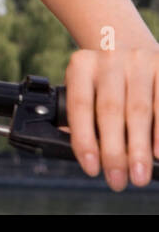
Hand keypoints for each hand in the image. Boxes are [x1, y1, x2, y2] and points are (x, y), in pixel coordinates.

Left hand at [63, 47, 158, 189]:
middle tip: (117, 181)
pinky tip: (158, 154)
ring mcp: (139, 61)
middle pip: (110, 110)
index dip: (84, 139)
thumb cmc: (106, 84)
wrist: (132, 50)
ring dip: (139, 148)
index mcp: (82, 65)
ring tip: (139, 175)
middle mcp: (109, 59)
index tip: (91, 168)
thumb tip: (84, 155)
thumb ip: (81, 118)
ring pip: (139, 110)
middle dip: (114, 151)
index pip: (79, 105)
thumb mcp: (87, 90)